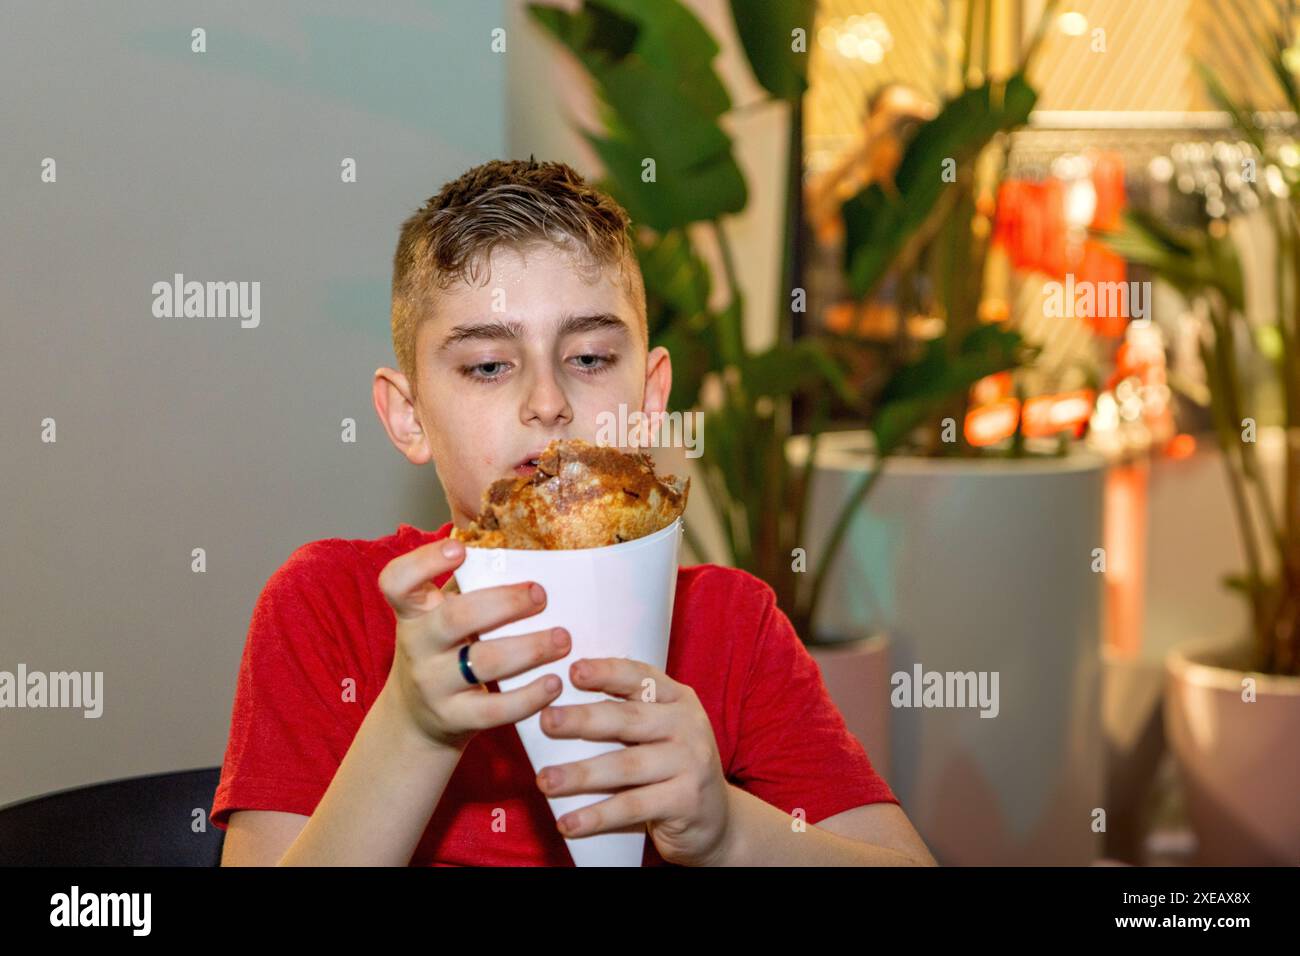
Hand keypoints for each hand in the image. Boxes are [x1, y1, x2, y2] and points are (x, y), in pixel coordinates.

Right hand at [377, 538, 570, 752]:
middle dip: (504, 604)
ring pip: (483, 663)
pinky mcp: (454, 718)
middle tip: (541, 595)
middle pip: (455, 619)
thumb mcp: (442, 613)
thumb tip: (512, 534)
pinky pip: (495, 710)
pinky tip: (554, 682)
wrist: (417, 718)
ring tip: (562, 639)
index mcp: (413, 611)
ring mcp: (433, 684)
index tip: (460, 549)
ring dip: (530, 649)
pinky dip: (529, 696)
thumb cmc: (444, 649)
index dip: (423, 562)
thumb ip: (467, 581)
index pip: (397, 582)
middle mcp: (417, 645)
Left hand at [533, 658, 733, 866]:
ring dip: (581, 774)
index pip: (641, 677)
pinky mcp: (686, 801)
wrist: (717, 819)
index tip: (572, 670)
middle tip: (547, 721)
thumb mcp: (660, 731)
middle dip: (584, 719)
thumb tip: (558, 705)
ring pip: (626, 766)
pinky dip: (597, 816)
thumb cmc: (672, 767)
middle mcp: (688, 725)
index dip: (607, 672)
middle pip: (629, 719)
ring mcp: (691, 763)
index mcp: (678, 699)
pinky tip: (568, 821)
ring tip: (546, 780)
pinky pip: (633, 807)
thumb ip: (626, 715)